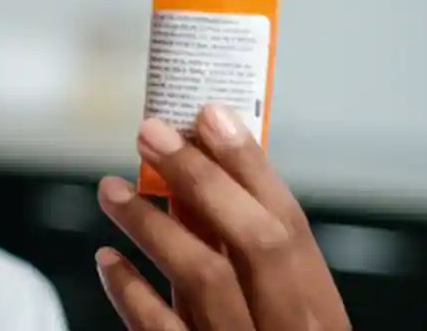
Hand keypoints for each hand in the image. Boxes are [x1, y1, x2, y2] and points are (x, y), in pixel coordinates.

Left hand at [94, 105, 350, 329]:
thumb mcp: (281, 312)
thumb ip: (252, 261)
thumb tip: (200, 180)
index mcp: (320, 313)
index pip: (290, 227)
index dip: (250, 166)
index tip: (210, 114)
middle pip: (253, 244)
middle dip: (201, 180)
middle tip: (150, 133)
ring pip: (202, 280)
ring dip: (152, 223)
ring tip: (111, 188)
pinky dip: (128, 291)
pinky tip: (106, 259)